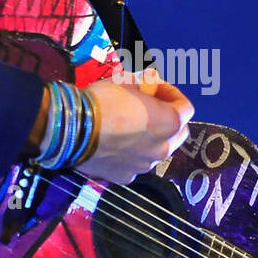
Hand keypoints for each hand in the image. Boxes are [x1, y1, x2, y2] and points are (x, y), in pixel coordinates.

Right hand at [78, 70, 193, 183]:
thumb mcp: (127, 81)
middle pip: (177, 133)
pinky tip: (116, 143)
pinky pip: (135, 163)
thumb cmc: (104, 100)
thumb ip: (146, 83)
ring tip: (131, 126)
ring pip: (157, 150)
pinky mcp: (125, 176)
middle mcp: (163, 149)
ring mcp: (144, 166)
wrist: (72, 128)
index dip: (171, 93)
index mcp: (170, 123)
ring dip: (151, 138)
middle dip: (168, 119)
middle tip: (150, 107)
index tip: (154, 87)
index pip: (185, 107)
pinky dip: (131, 154)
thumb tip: (150, 82)